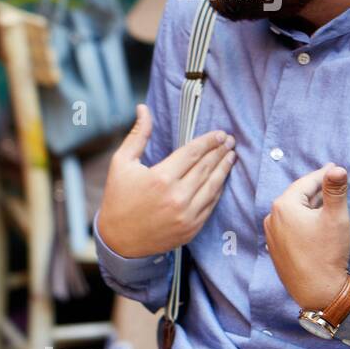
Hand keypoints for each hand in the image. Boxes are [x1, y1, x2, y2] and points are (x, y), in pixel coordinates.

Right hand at [97, 104, 237, 257]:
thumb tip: (143, 108)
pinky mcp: (192, 227)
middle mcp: (177, 196)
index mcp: (160, 177)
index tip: (219, 133)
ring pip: (213, 185)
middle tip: (230, 140)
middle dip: (220, 151)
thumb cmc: (118, 198)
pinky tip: (222, 179)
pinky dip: (218, 189)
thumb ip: (138, 135)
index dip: (208, 141)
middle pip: (206, 167)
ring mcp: (187, 214)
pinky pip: (211, 204)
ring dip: (224, 168)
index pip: (193, 153)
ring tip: (231, 156)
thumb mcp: (122, 163)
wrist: (118, 240)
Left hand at [264, 163, 349, 309]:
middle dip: (315, 187)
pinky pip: (289, 226)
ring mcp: (271, 234)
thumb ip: (335, 190)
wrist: (316, 290)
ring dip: (308, 203)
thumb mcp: (335, 217)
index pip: (306, 183)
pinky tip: (312, 220)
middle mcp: (272, 217)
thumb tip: (337, 168)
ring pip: (293, 211)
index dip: (322, 174)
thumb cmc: (326, 252)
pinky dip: (302, 219)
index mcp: (283, 206)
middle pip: (297, 196)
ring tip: (323, 196)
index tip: (333, 168)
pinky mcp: (275, 247)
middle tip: (328, 177)